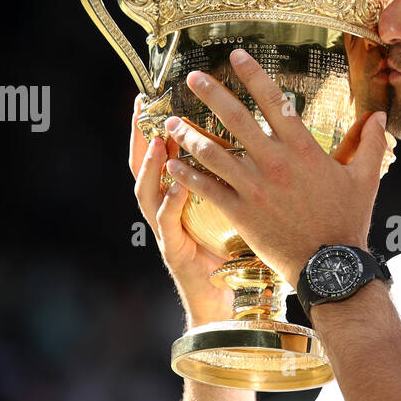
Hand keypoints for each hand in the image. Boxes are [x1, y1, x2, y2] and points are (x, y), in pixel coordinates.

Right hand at [129, 100, 233, 327]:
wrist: (226, 304)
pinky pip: (168, 222)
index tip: (157, 96)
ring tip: (157, 142)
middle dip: (139, 135)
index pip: (164, 155)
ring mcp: (167, 230)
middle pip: (144, 165)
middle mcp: (167, 210)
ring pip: (147, 191)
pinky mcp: (175, 250)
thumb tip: (261, 145)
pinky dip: (171, 201)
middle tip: (142, 106)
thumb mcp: (233, 213)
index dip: (156, 127)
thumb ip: (237, 181)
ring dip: (150, 165)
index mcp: (181, 197)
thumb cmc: (234, 258)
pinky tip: (178, 182)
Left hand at [162, 48, 390, 283]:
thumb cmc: (348, 220)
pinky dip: (187, 176)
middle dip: (212, 94)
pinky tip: (171, 164)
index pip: (274, 101)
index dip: (253, 75)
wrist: (330, 265)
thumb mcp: (366, 178)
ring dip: (189, 134)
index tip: (236, 55)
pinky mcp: (241, 213)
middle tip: (192, 78)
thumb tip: (381, 115)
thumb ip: (370, 143)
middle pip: (236, 119)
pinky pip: (207, 189)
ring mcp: (254, 188)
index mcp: (303, 149)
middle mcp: (275, 162)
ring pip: (213, 153)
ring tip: (171, 121)